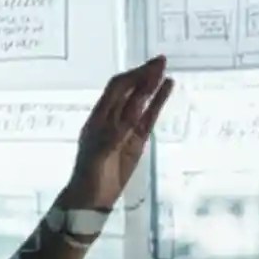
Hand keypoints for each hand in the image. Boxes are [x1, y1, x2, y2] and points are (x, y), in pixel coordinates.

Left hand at [60, 56, 174, 210]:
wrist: (91, 198)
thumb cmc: (90, 175)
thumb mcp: (100, 154)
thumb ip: (115, 135)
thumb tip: (131, 116)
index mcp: (98, 118)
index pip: (116, 90)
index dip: (132, 76)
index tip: (149, 66)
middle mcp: (111, 118)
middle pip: (129, 91)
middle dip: (143, 75)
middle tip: (161, 60)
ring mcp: (125, 128)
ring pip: (141, 102)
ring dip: (152, 85)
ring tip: (166, 69)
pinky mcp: (137, 140)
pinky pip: (149, 118)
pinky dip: (158, 102)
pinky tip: (167, 88)